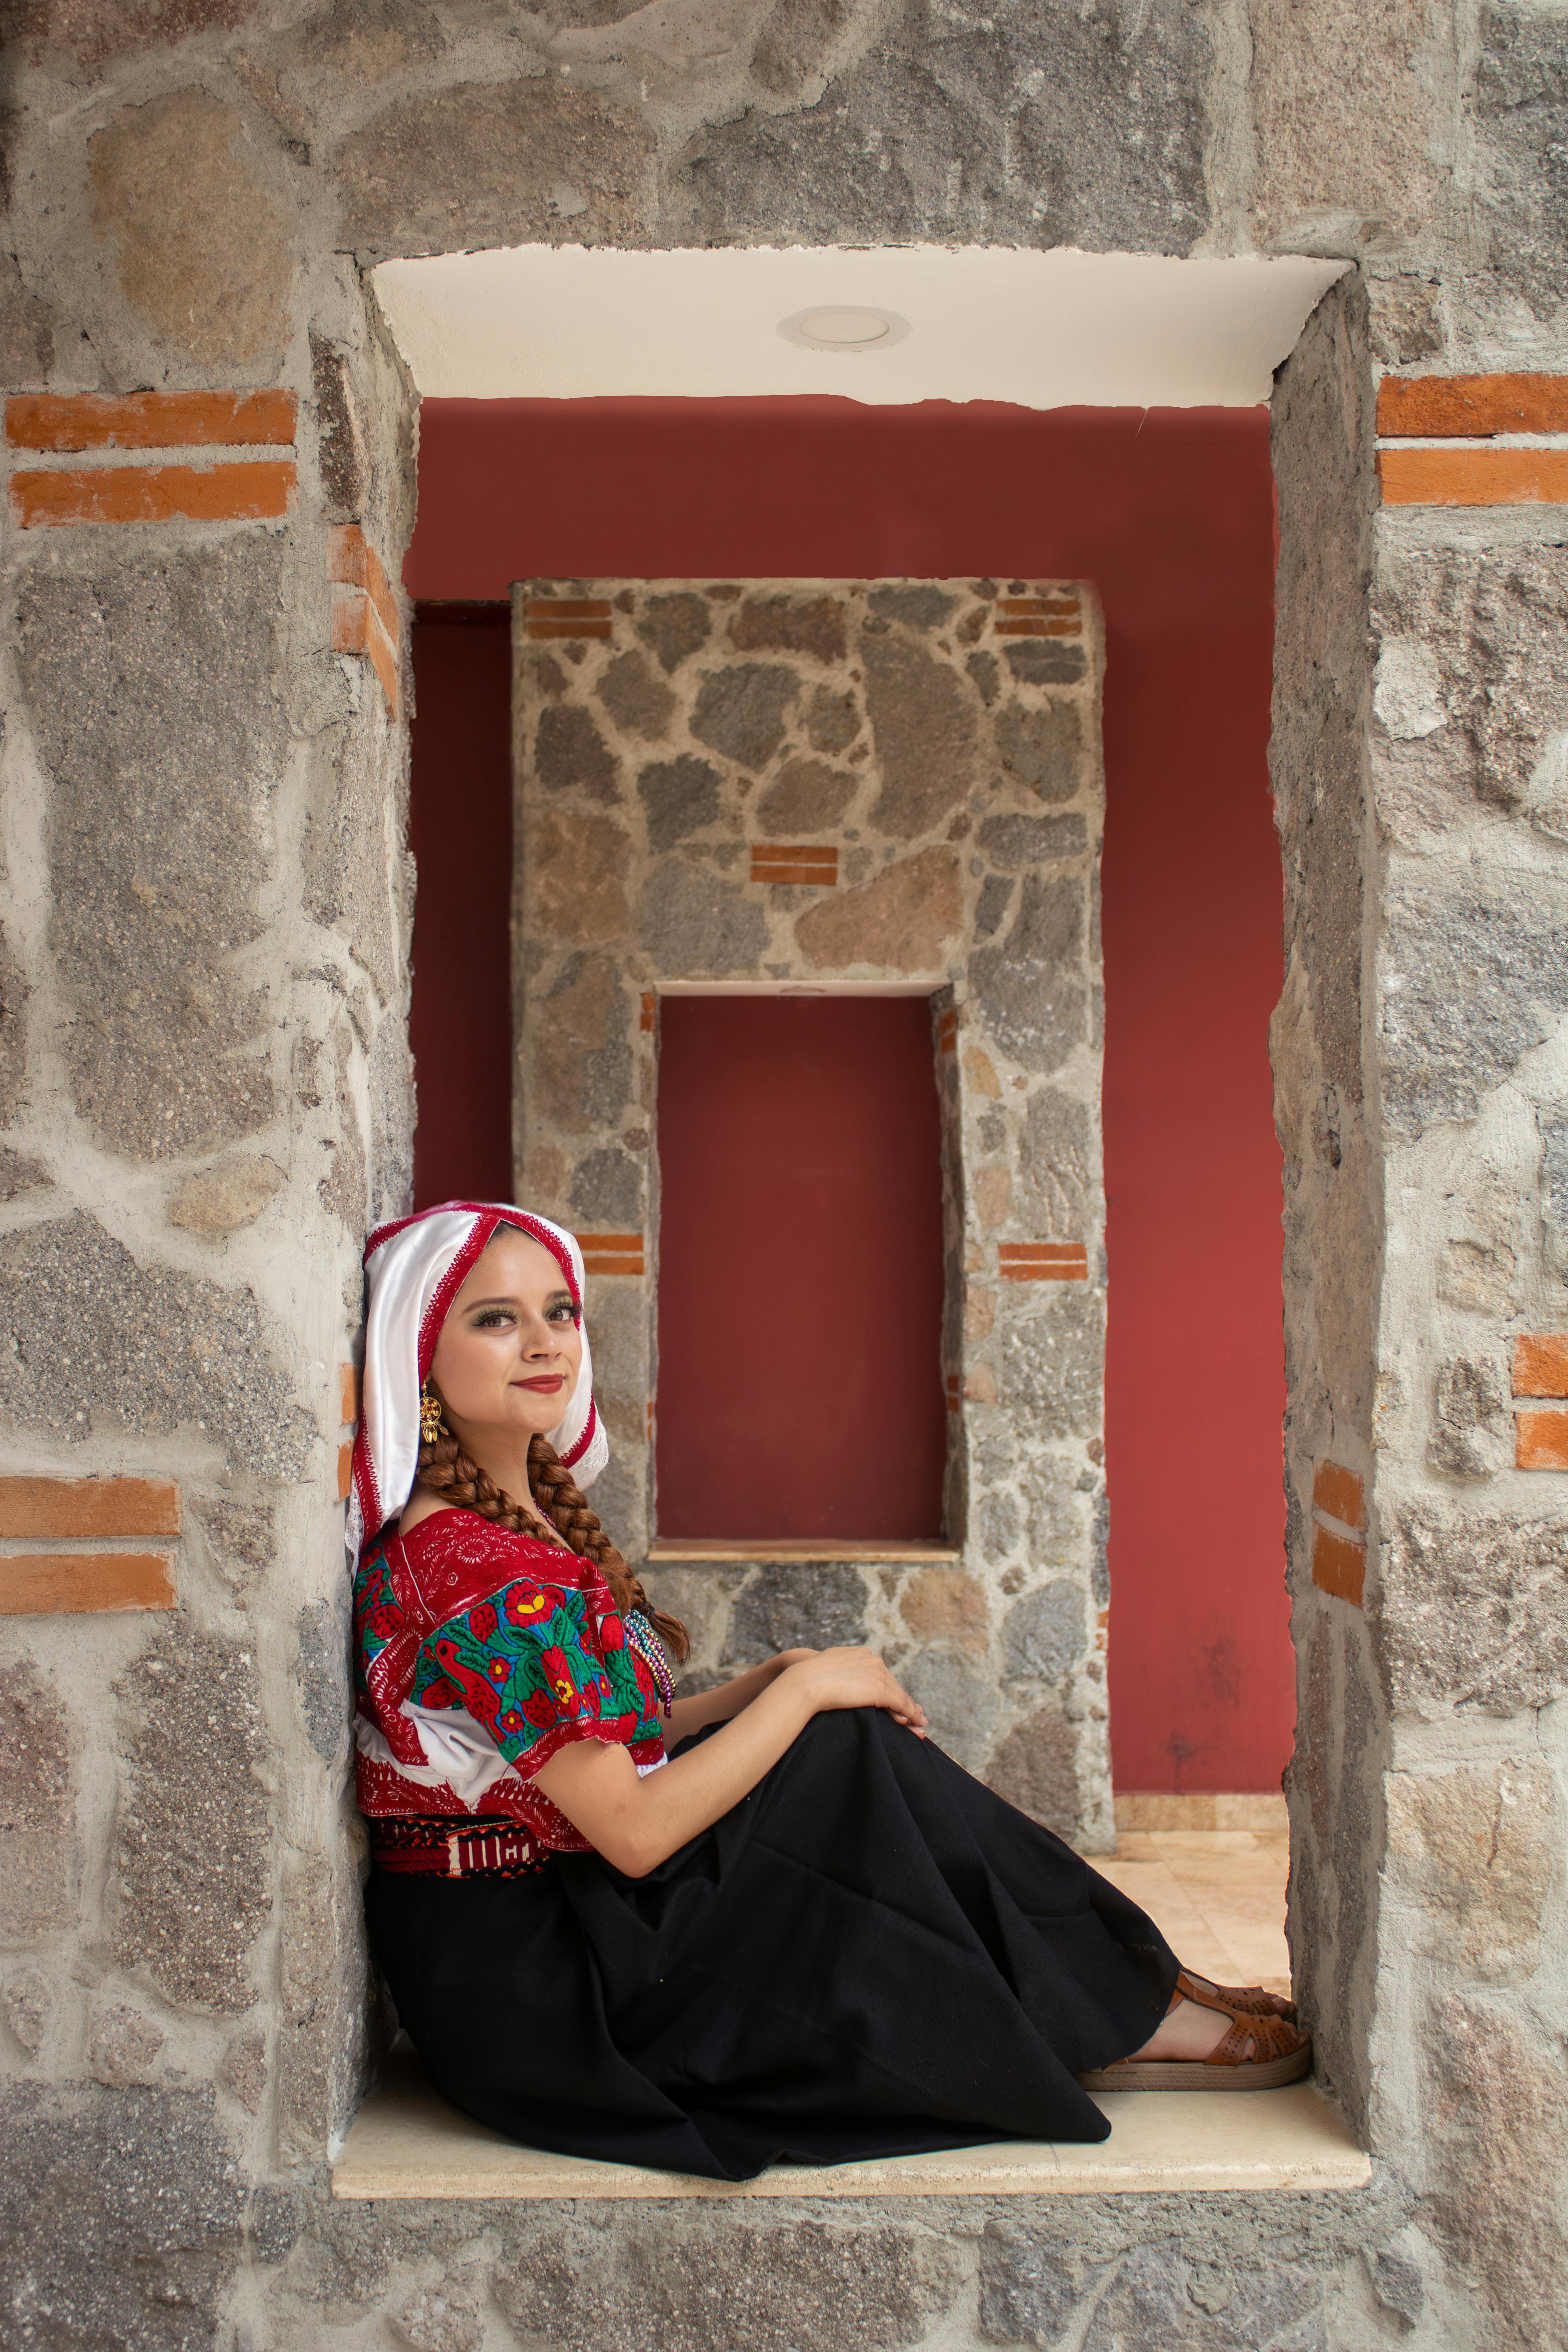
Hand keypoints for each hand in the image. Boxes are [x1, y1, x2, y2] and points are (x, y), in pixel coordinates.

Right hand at [785, 1647, 926, 1734]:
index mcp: (860, 1653)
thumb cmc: (809, 1679)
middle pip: (892, 1683)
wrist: (807, 1682)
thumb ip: (839, 1671)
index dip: (889, 1688)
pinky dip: (912, 1714)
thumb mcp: (827, 1669)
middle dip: (903, 1700)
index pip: (879, 1673)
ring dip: (911, 1710)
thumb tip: (836, 1678)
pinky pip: (901, 1704)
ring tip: (920, 1721)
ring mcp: (878, 1673)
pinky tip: (918, 1722)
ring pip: (899, 1694)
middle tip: (915, 1713)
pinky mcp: (881, 1689)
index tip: (896, 1699)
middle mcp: (872, 1659)